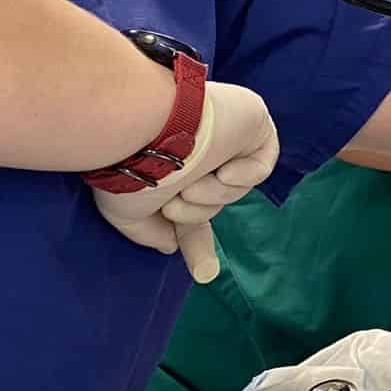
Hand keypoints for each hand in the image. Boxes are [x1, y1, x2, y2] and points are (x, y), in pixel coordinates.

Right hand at [92, 81, 280, 281]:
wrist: (143, 128)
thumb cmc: (131, 169)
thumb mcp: (127, 212)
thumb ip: (149, 232)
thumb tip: (171, 246)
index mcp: (167, 171)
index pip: (191, 210)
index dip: (198, 244)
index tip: (205, 273)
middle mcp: (193, 151)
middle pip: (214, 203)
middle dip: (197, 214)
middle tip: (174, 205)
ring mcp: (222, 133)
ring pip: (236, 188)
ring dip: (213, 196)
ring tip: (188, 183)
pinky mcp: (250, 117)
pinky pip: (263, 163)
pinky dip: (245, 175)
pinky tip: (224, 170)